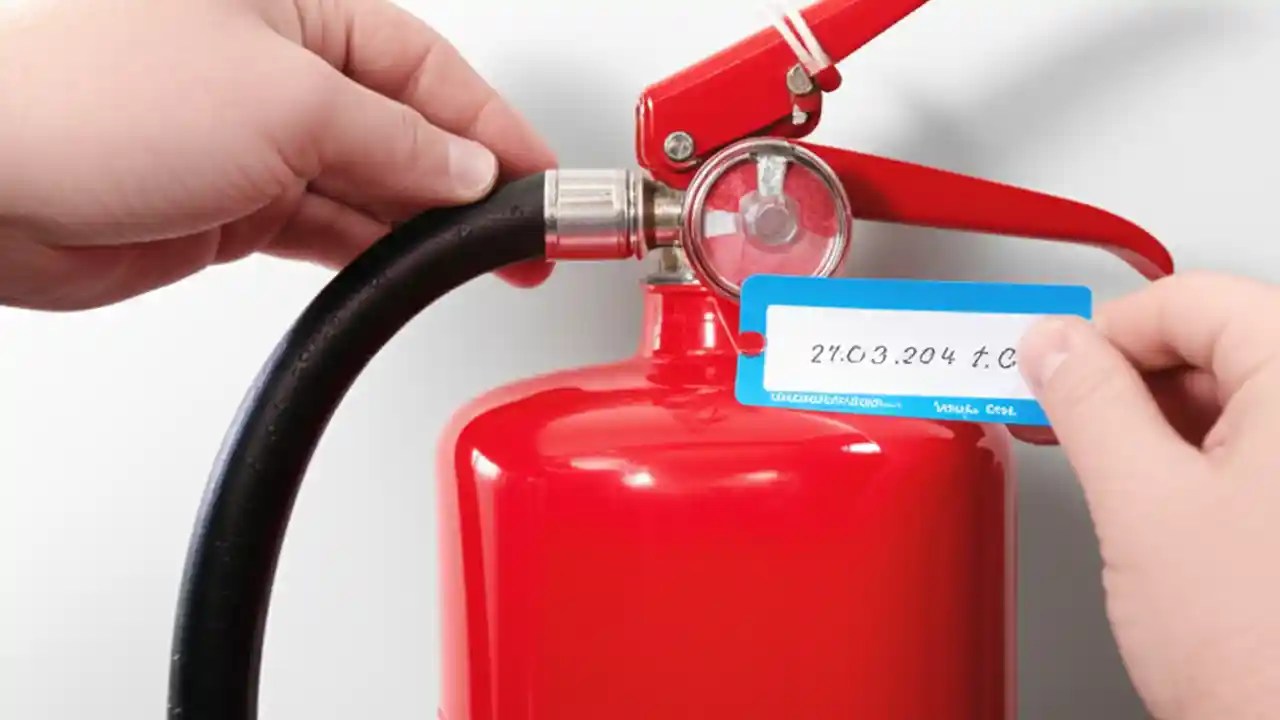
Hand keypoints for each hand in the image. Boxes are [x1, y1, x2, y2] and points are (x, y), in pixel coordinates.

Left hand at [0, 0, 554, 310]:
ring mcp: (258, 138)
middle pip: (407, 127)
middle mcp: (279, 68)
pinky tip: (403, 267)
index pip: (428, 69)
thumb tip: (464, 168)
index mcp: (296, 7)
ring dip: (422, 224)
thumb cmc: (92, 101)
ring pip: (371, 184)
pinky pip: (328, 225)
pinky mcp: (235, 202)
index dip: (493, 128)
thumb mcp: (284, 104)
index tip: (540, 179)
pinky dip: (368, 248)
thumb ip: (394, 141)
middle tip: (521, 233)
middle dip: (467, 183)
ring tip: (474, 260)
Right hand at [1017, 271, 1279, 718]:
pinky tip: (1161, 501)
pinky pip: (1262, 451)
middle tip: (1072, 415)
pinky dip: (1200, 460)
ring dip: (1163, 420)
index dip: (1110, 329)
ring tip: (1113, 468)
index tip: (1058, 366)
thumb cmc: (1267, 655)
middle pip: (1223, 341)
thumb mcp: (1143, 503)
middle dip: (1132, 378)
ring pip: (1242, 397)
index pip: (1197, 298)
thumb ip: (1089, 402)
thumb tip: (1053, 345)